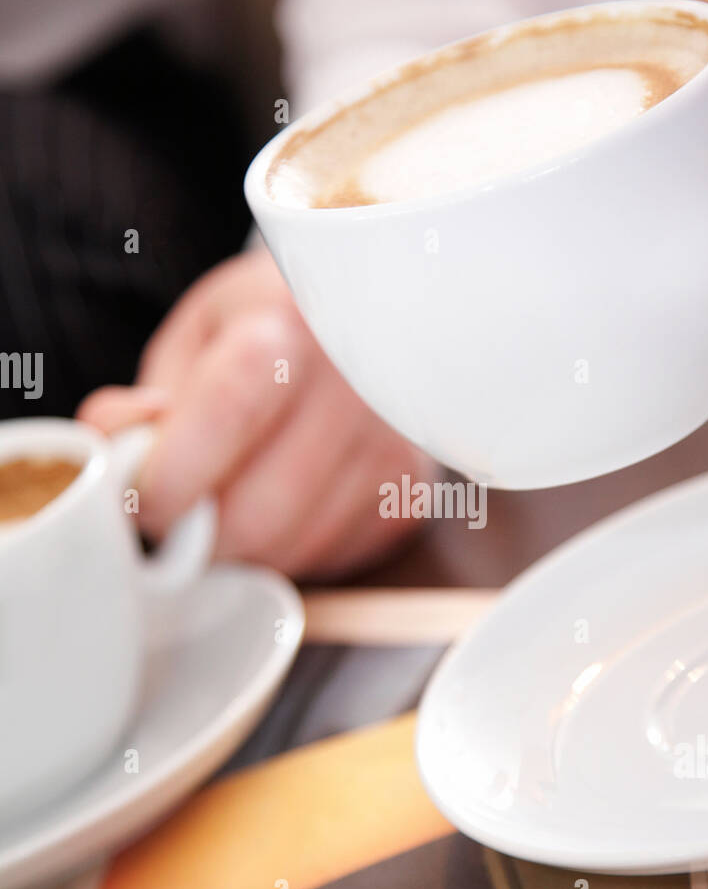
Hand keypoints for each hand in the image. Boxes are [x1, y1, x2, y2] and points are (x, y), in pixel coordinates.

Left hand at [78, 248, 434, 577]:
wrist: (363, 327)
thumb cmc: (265, 333)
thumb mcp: (193, 339)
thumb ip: (144, 405)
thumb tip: (120, 468)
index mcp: (289, 326)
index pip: (228, 416)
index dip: (171, 478)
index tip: (141, 497)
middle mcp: (355, 386)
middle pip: (255, 515)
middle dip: (196, 534)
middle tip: (179, 508)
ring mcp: (390, 449)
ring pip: (287, 553)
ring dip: (241, 548)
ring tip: (236, 495)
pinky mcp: (406, 500)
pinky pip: (325, 561)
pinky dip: (288, 549)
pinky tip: (287, 501)